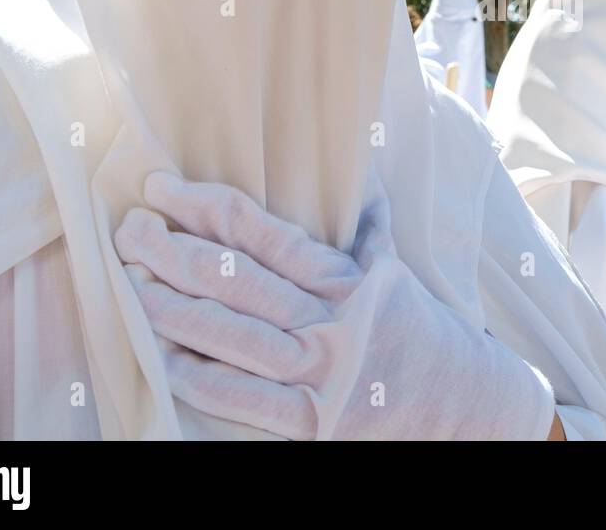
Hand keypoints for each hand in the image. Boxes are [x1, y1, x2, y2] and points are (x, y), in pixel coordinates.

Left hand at [114, 172, 556, 439]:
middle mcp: (335, 321)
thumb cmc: (428, 334)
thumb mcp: (399, 276)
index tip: (162, 188)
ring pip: (237, 336)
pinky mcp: (318, 425)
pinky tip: (165, 358)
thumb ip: (369, 232)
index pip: (267, 234)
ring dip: (177, 310)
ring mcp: (325, 374)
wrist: (475, 406)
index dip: (209, 208)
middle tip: (130, 230)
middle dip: (177, 252)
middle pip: (241, 281)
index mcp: (350, 279)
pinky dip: (204, 380)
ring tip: (133, 285)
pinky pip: (250, 402)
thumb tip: (361, 181)